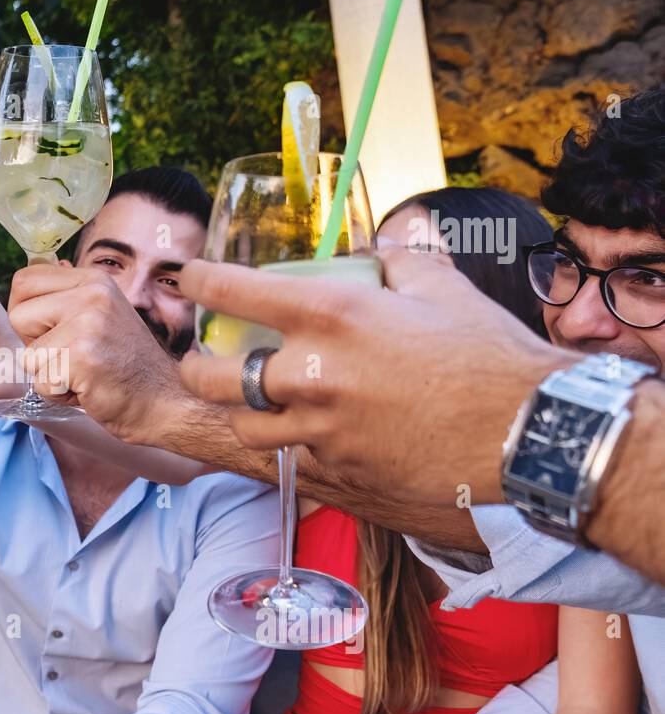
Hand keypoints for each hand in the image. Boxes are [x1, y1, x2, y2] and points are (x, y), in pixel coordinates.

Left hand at [7, 263, 184, 444]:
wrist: (164, 403)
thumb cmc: (126, 366)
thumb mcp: (100, 315)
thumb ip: (67, 295)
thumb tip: (32, 266)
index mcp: (93, 280)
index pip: (24, 279)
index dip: (28, 314)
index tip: (56, 332)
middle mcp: (92, 293)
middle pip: (18, 314)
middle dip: (35, 346)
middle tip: (72, 357)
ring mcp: (88, 323)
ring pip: (28, 355)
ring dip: (49, 374)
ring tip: (83, 374)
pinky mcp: (83, 357)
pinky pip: (41, 382)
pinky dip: (59, 395)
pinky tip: (89, 389)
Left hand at [176, 247, 575, 504]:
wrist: (525, 433)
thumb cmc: (487, 355)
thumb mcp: (441, 288)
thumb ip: (400, 259)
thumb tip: (385, 244)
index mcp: (330, 316)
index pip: (234, 293)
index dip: (199, 282)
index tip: (187, 279)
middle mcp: (312, 374)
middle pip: (214, 378)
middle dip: (195, 367)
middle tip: (198, 361)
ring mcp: (322, 429)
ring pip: (246, 428)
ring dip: (240, 413)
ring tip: (250, 402)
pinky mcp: (341, 469)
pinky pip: (294, 459)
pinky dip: (292, 445)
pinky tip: (306, 435)